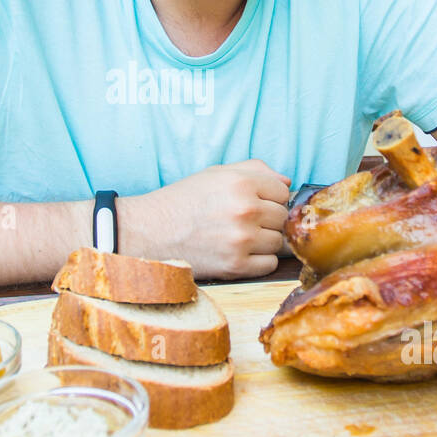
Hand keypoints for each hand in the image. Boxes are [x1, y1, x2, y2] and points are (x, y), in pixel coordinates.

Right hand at [123, 159, 292, 277]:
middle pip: (282, 218)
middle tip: (243, 222)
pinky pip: (269, 264)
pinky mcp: (236, 266)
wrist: (149, 232)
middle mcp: (245, 210)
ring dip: (263, 241)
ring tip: (237, 237)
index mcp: (241, 183)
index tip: (253, 203)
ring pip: (278, 242)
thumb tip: (287, 182)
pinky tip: (237, 252)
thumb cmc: (182, 201)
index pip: (283, 192)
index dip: (269, 198)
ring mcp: (241, 240)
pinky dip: (258, 261)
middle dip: (267, 220)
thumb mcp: (215, 174)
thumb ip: (254, 170)